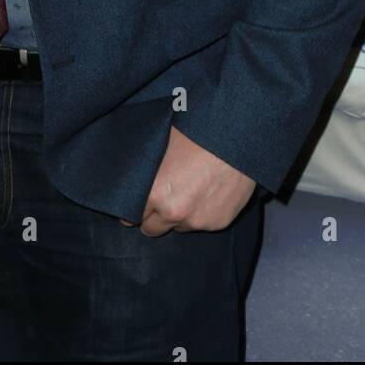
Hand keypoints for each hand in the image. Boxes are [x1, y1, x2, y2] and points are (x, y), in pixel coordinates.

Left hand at [120, 127, 256, 235]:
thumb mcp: (161, 145)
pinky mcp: (218, 222)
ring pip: (179, 227)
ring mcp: (198, 221)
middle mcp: (174, 213)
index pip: (129, 218)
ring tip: (189, 190)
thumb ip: (145, 169)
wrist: (235, 138)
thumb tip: (133, 175)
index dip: (134, 208)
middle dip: (154, 216)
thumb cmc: (196, 134)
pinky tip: (207, 191)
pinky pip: (202, 224)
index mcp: (155, 194)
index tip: (137, 203)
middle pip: (151, 229)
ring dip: (179, 215)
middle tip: (161, 197)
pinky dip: (202, 212)